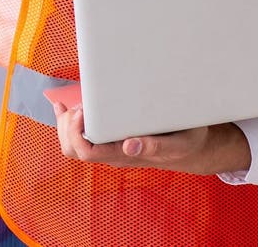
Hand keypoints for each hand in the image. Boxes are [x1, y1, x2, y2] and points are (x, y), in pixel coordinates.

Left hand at [52, 102, 251, 175]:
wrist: (191, 148)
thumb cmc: (185, 141)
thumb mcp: (179, 142)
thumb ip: (157, 146)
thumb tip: (129, 145)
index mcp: (126, 155)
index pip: (86, 152)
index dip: (76, 131)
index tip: (83, 108)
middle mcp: (113, 153)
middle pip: (72, 149)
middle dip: (66, 126)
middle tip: (78, 104)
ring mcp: (110, 146)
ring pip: (73, 144)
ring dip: (66, 123)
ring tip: (72, 103)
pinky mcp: (112, 138)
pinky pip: (82, 136)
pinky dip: (70, 120)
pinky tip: (68, 105)